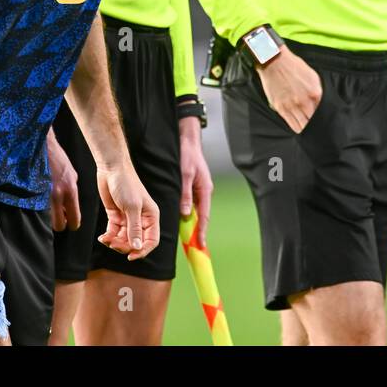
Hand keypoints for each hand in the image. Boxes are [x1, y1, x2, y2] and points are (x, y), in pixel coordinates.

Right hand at [45, 129, 80, 231]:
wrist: (42, 145)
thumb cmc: (58, 159)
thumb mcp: (72, 175)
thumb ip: (72, 192)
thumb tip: (69, 209)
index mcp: (70, 191)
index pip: (74, 220)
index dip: (72, 223)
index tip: (69, 221)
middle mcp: (57, 195)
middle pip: (58, 225)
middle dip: (59, 223)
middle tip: (59, 216)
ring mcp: (43, 194)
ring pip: (47, 218)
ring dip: (49, 214)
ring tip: (50, 204)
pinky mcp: (32, 191)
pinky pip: (37, 207)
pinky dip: (39, 205)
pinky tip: (41, 196)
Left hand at [96, 162, 160, 261]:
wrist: (111, 168)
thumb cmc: (126, 184)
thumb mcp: (131, 207)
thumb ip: (134, 229)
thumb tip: (137, 248)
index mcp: (151, 216)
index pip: (152, 240)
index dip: (143, 250)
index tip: (131, 256)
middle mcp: (141, 219)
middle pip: (136, 242)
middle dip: (125, 246)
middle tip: (113, 244)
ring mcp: (128, 218)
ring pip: (124, 239)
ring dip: (115, 242)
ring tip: (106, 239)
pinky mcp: (116, 215)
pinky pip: (114, 232)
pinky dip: (109, 237)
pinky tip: (102, 237)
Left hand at [178, 118, 213, 244]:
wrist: (186, 139)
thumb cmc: (188, 154)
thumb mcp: (185, 174)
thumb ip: (185, 194)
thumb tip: (186, 213)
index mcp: (205, 190)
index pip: (204, 216)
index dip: (202, 231)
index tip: (200, 245)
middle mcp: (203, 192)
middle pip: (201, 216)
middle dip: (197, 231)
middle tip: (194, 247)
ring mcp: (198, 190)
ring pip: (195, 211)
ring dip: (191, 223)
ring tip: (187, 239)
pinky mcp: (192, 187)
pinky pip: (190, 204)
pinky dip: (186, 213)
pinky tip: (180, 220)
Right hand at [255, 46, 321, 132]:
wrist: (275, 62)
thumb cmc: (293, 67)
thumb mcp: (313, 77)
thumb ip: (318, 93)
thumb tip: (322, 105)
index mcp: (315, 93)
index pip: (323, 113)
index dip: (324, 118)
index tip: (323, 120)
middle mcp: (304, 102)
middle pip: (313, 122)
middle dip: (316, 125)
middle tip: (316, 125)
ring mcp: (292, 106)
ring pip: (303, 126)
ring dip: (306, 128)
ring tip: (307, 126)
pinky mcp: (281, 108)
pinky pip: (292, 124)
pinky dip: (297, 127)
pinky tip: (299, 125)